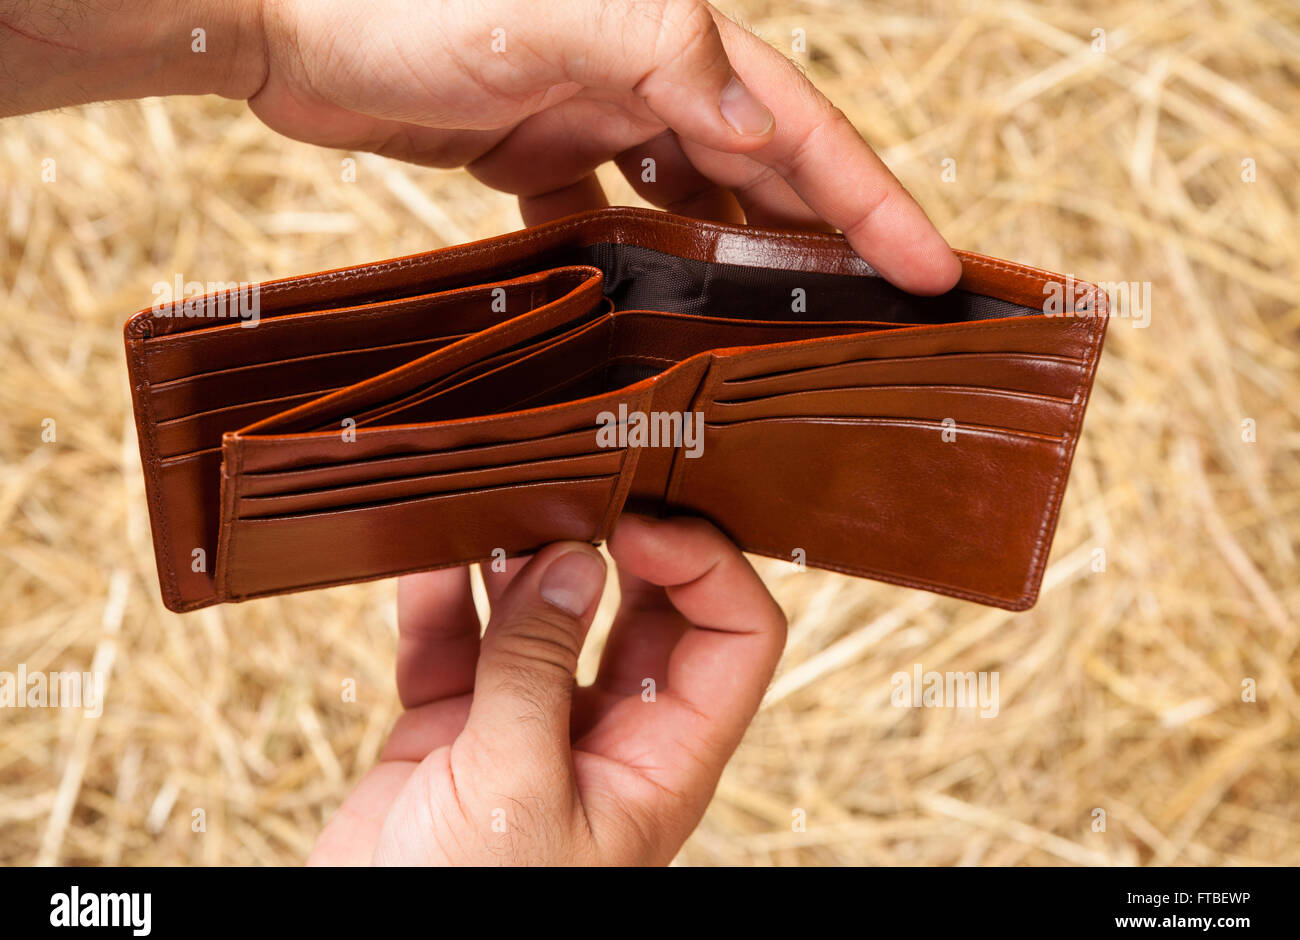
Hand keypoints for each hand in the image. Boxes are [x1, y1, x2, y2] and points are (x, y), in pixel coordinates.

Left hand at [1, 0, 960, 293]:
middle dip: (829, 238)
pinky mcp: (538, 157)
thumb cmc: (405, 4)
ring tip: (785, 330)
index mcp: (670, 46)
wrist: (288, 24)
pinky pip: (614, 218)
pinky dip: (643, 260)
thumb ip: (662, 52)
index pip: (799, 129)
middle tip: (884, 316)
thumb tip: (761, 126)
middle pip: (765, 170)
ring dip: (743, 258)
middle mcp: (646, 80)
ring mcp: (594, 120)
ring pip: (697, 201)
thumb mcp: (544, 15)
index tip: (932, 268)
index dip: (872, 199)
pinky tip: (654, 308)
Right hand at [307, 514, 786, 865]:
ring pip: (543, 614)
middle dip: (615, 545)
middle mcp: (603, 732)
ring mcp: (527, 722)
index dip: (706, 568)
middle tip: (576, 491)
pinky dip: (439, 596)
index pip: (733, 639)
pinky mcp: (453, 722)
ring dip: (519, 562)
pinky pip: (455, 638)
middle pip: (642, 609)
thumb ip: (537, 667)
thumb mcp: (516, 785)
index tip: (640, 526)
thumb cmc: (472, 902)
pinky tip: (427, 554)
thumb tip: (573, 556)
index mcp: (660, 759)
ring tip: (493, 510)